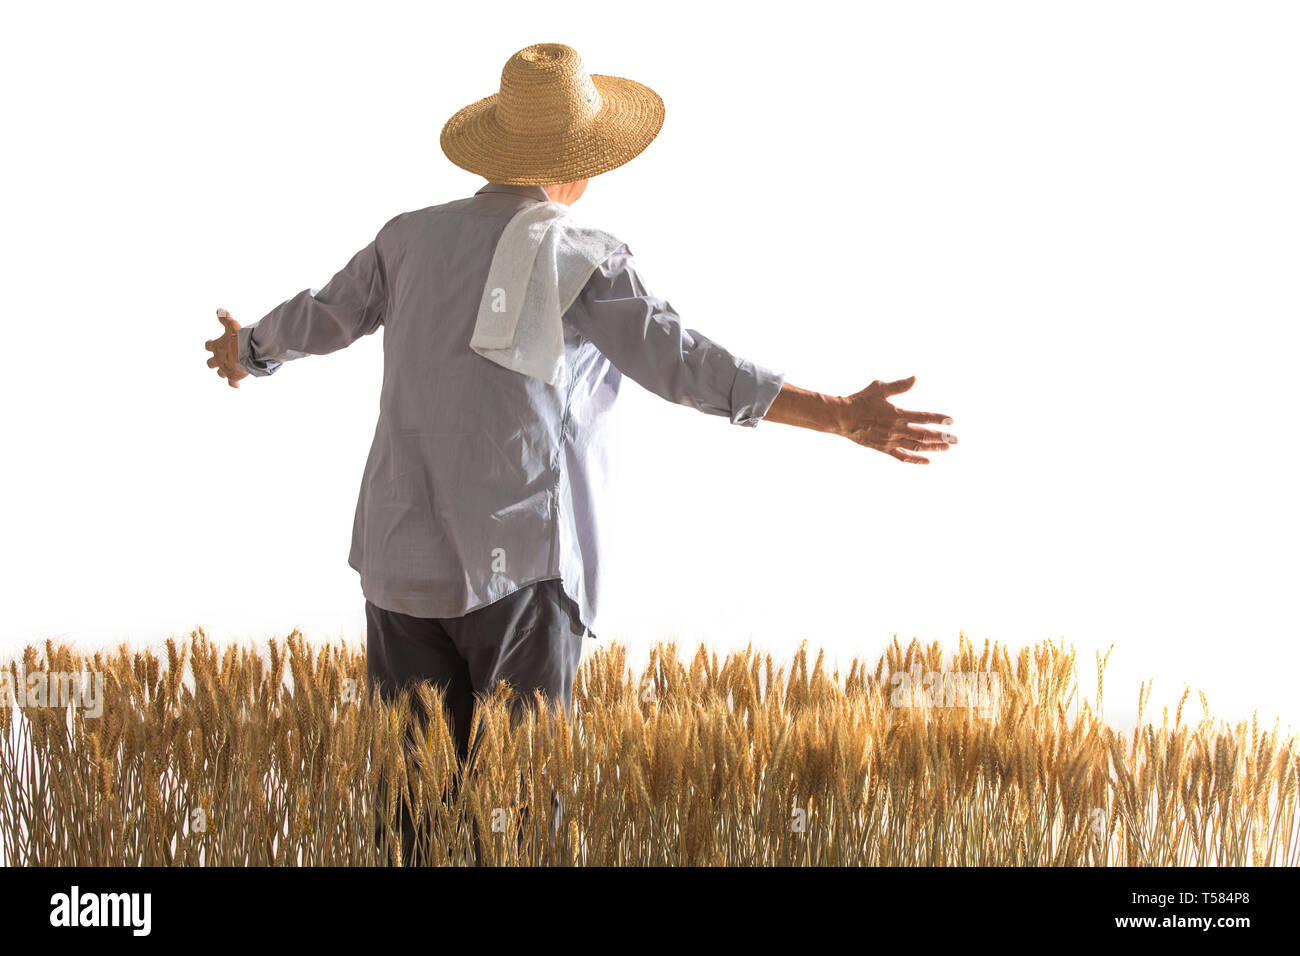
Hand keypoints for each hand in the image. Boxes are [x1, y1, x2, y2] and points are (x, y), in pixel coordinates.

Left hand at [205, 308, 248, 387]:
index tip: (211, 343)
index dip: (209, 345)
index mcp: (216, 347)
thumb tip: (219, 309)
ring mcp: (225, 369)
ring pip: (220, 373)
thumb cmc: (238, 339)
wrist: (246, 352)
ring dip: (223, 372)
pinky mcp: (233, 376)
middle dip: (213, 362)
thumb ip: (225, 319)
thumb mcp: (231, 325)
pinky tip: (236, 384)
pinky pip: (231, 383)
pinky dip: (233, 383)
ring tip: (227, 372)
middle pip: (210, 363)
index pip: (208, 346)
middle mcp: (218, 359)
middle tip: (217, 361)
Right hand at [833, 375, 955, 463]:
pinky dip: (916, 460)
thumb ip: (899, 386)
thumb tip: (916, 378)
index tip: (952, 421)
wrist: (842, 418)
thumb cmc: (860, 400)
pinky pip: (903, 456)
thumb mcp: (880, 389)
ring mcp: (891, 441)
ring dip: (933, 448)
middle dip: (942, 437)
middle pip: (924, 434)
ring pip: (917, 446)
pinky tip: (927, 461)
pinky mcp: (884, 449)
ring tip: (946, 448)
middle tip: (956, 439)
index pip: (924, 417)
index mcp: (898, 414)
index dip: (939, 419)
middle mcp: (896, 429)